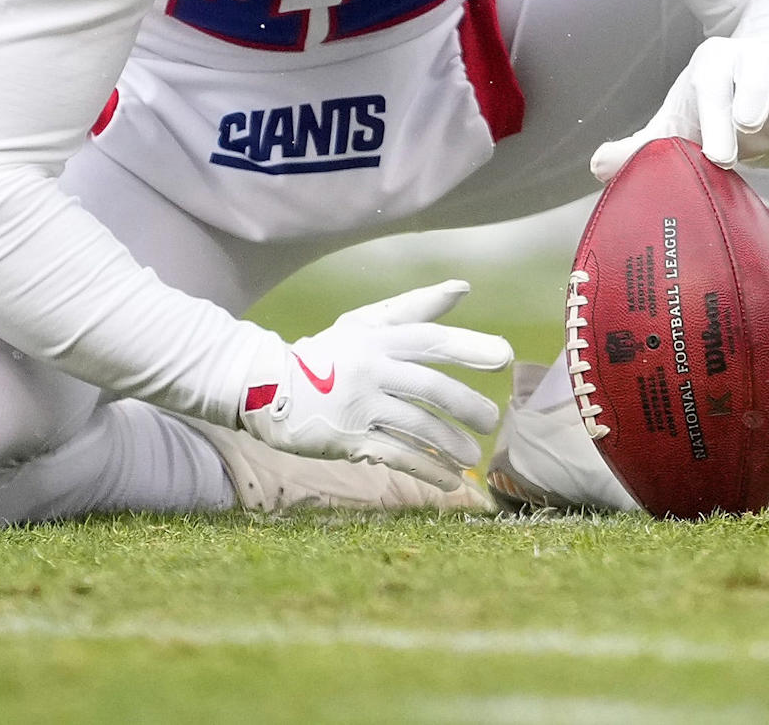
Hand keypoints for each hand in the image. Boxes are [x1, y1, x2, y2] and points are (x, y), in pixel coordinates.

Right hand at [239, 279, 511, 489]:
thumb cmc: (326, 353)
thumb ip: (414, 307)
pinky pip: (396, 456)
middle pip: (430, 388)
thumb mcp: (365, 324)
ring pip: (417, 426)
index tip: (503, 356)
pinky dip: (427, 469)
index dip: (468, 347)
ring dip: (450, 444)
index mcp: (378, 339)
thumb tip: (463, 287)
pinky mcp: (348, 440)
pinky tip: (449, 481)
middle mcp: (371, 370)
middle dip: (467, 406)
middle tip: (492, 422)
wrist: (264, 386)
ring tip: (472, 456)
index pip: (431, 340)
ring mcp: (359, 406)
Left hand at [596, 34, 768, 179]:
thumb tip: (598, 167)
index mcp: (714, 63)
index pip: (714, 86)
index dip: (715, 119)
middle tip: (744, 129)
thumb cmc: (708, 108)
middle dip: (751, 101)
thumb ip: (641, 146)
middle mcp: (753, 60)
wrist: (756, 79)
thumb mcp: (676, 122)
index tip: (715, 157)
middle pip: (757, 73)